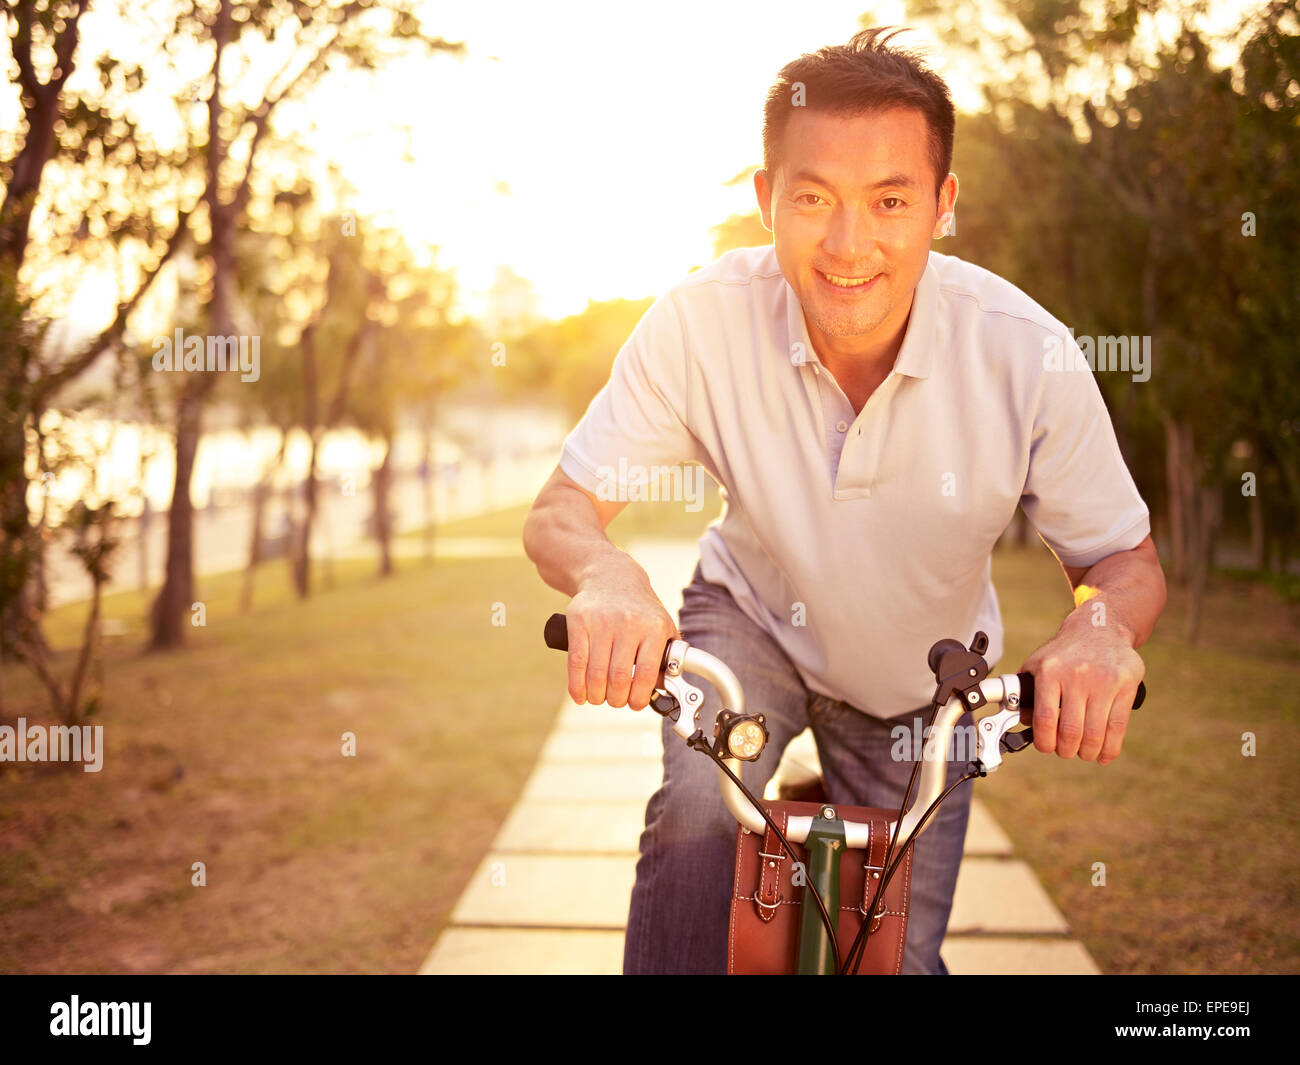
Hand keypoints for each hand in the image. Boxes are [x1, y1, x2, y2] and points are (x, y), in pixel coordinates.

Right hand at [564, 557, 677, 710]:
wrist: (610, 576)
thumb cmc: (639, 609)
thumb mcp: (661, 625)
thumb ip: (667, 656)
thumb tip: (668, 690)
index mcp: (653, 627)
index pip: (645, 674)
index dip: (638, 698)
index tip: (635, 704)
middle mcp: (628, 623)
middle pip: (618, 678)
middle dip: (616, 700)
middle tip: (616, 701)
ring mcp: (601, 621)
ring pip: (596, 674)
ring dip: (596, 696)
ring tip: (599, 698)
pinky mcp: (579, 621)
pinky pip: (576, 662)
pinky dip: (576, 685)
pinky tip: (580, 695)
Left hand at [1019, 614, 1144, 765]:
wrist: (1099, 628)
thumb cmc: (1065, 653)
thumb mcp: (1038, 664)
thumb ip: (1027, 692)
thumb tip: (1021, 722)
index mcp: (1050, 671)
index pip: (1045, 719)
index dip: (1045, 742)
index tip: (1046, 747)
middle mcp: (1077, 675)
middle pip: (1071, 731)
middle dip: (1067, 750)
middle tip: (1066, 751)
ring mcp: (1104, 680)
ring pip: (1095, 733)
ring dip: (1087, 752)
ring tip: (1084, 753)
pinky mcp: (1127, 685)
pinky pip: (1118, 726)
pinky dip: (1110, 747)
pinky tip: (1104, 754)